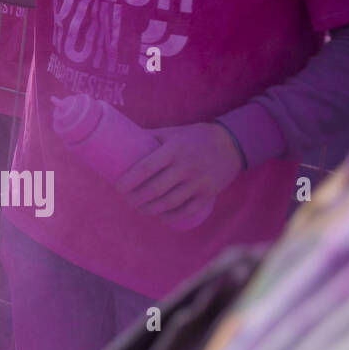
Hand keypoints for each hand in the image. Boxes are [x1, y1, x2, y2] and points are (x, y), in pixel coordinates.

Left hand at [114, 121, 241, 226]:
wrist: (231, 143)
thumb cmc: (194, 137)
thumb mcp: (172, 132)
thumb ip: (149, 138)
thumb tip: (120, 142)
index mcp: (173, 150)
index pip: (145, 168)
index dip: (129, 181)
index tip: (117, 187)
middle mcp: (186, 167)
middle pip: (155, 189)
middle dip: (136, 198)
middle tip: (126, 199)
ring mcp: (199, 182)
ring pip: (169, 202)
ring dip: (150, 209)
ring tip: (139, 208)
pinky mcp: (209, 193)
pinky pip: (187, 210)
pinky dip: (171, 217)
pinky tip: (160, 217)